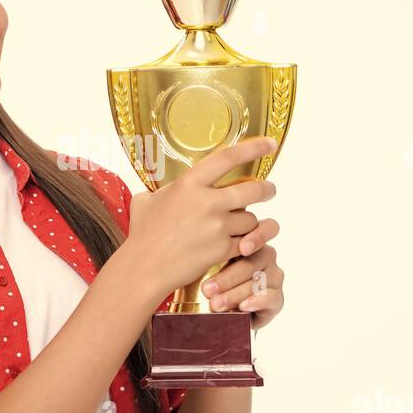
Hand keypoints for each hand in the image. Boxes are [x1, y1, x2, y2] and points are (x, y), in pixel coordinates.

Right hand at [119, 135, 278, 304]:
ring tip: (236, 228)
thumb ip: (165, 190)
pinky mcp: (222, 249)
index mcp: (189, 183)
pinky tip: (235, 246)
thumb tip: (167, 185)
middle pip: (254, 189)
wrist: (144, 268)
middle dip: (267, 189)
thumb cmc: (142, 234)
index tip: (270, 144)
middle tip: (269, 190)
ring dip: (247, 223)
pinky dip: (244, 244)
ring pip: (251, 219)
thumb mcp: (146, 200)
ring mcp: (217, 227)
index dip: (254, 148)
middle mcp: (207, 201)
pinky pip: (246, 242)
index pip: (228, 157)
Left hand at [200, 217, 283, 331]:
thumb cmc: (209, 277)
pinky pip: (271, 298)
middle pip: (255, 261)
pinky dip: (256, 302)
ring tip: (215, 304)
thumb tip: (193, 241)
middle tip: (206, 289)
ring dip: (236, 293)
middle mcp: (266, 255)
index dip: (258, 236)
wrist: (220, 308)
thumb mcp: (204, 263)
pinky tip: (243, 306)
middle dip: (229, 276)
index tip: (242, 248)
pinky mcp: (276, 299)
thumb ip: (207, 249)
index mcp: (252, 239)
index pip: (267, 228)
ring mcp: (273, 277)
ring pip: (259, 281)